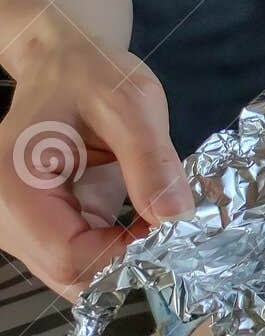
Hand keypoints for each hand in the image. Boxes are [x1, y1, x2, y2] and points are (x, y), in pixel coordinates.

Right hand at [0, 21, 191, 297]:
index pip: (69, 257)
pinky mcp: (46, 223)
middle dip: (128, 265)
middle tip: (176, 234)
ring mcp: (23, 224)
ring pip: (78, 272)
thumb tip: (175, 218)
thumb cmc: (90, 72)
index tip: (172, 234)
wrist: (66, 61)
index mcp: (14, 185)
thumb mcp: (131, 104)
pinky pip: (83, 255)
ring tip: (164, 223)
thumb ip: (152, 162)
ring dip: (126, 259)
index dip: (125, 259)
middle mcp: (5, 215)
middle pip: (70, 274)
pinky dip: (119, 248)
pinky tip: (148, 221)